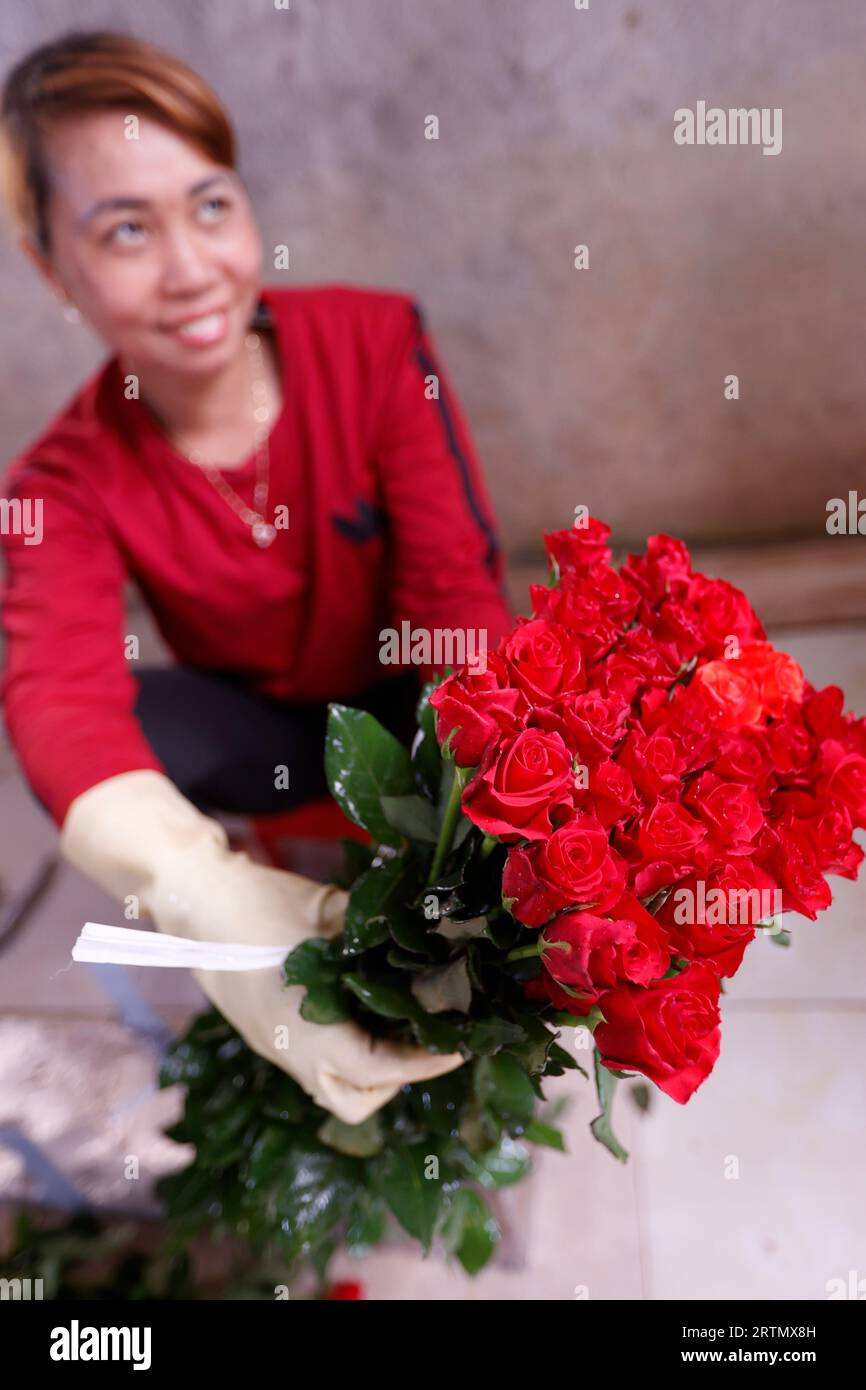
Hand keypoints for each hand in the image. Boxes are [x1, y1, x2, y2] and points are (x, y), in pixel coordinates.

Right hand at [60, 772, 463, 1124]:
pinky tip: (362, 1010)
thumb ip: (371, 931)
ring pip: (333, 1089)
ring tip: (394, 1028)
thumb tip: (422, 935)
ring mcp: (275, 1046)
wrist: (191, 897)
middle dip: (395, 1081)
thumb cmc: (256, 902)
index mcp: (304, 1029)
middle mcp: (290, 1050)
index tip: (459, 1046)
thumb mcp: (326, 909)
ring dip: (370, 1074)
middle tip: (423, 1038)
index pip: (377, 1070)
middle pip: (355, 1102)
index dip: (423, 1064)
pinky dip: (346, 1053)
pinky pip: (315, 1064)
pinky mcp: (266, 1033)